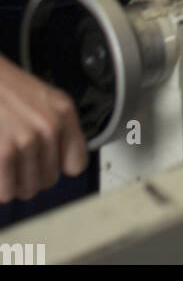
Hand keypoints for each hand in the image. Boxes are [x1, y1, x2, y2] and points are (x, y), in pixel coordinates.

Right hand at [0, 54, 87, 203]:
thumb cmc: (2, 88)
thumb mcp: (40, 97)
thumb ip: (57, 126)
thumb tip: (62, 164)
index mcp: (63, 110)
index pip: (77, 164)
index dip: (57, 167)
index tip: (44, 163)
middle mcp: (50, 125)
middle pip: (49, 180)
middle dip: (29, 174)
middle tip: (13, 155)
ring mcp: (27, 139)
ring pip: (27, 189)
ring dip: (11, 181)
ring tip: (2, 156)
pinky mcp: (4, 153)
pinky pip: (6, 193)